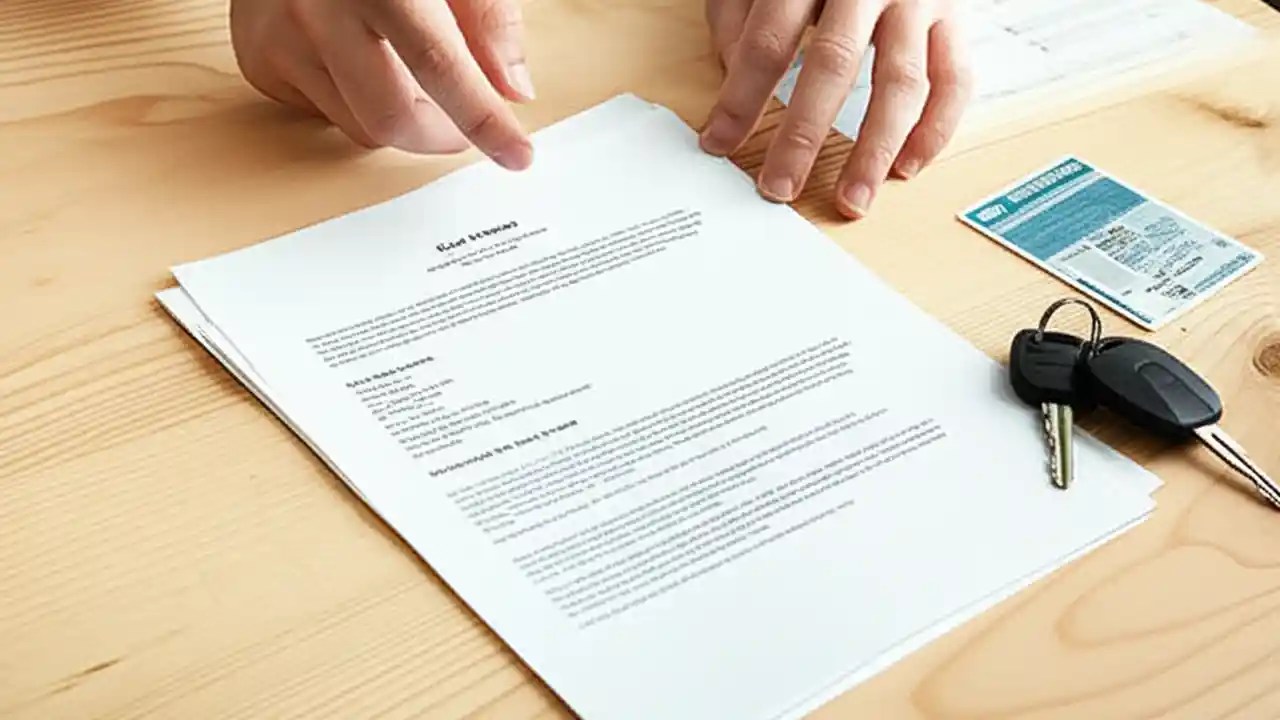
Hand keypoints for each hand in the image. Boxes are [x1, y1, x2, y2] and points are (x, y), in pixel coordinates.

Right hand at [230, 0, 536, 169]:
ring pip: (357, 126)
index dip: (482, 119)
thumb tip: (511, 90)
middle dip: (438, 135)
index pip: (439, 67)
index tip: (515, 154)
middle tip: (461, 119)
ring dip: (397, 116)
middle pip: (390, 118)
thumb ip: (487, 18)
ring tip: (403, 67)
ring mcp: (280, 37)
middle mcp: (319, 10)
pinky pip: (322, 114)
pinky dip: (353, 102)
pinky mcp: (259, 59)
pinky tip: (355, 57)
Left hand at [701, 0, 971, 217]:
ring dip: (875, 149)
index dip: (741, 97)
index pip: (769, 40)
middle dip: (802, 135)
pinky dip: (934, 129)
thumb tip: (735, 78)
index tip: (719, 142)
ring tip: (852, 199)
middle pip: (835, 65)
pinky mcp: (956, 15)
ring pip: (903, 82)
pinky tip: (905, 167)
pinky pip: (955, 80)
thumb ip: (737, 14)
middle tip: (779, 186)